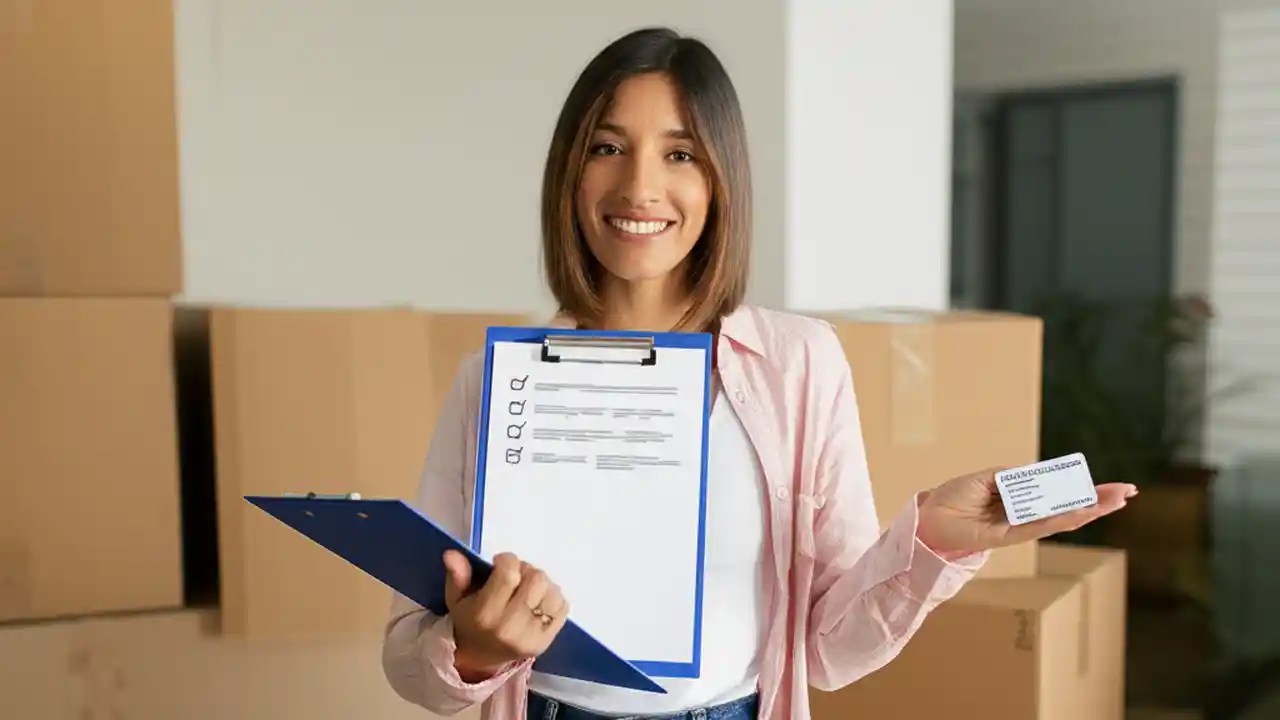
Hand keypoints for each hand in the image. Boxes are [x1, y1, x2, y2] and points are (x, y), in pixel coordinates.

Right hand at [442, 550, 567, 681]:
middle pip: (536, 579)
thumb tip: (453, 554)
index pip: (509, 574)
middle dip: (526, 570)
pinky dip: (553, 598)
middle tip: (516, 576)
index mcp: (485, 614)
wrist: (481, 658)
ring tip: (527, 590)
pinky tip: (538, 602)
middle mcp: (510, 626)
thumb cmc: (470, 621)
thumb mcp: (457, 598)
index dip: (508, 560)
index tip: (500, 563)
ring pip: (552, 590)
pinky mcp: (547, 641)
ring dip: (542, 584)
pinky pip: (562, 606)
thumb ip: (457, 575)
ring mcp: (531, 636)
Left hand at [914, 467, 1136, 557]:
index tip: (1109, 485)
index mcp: (1020, 499)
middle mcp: (1024, 514)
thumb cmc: (952, 497)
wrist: (928, 517)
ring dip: (1089, 509)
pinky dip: (1060, 518)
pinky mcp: (1009, 537)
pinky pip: (1039, 526)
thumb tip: (1038, 477)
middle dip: (1098, 500)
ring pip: (1061, 518)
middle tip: (1128, 493)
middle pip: (1068, 507)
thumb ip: (1013, 479)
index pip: (1059, 494)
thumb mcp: (986, 479)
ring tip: (1115, 501)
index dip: (1082, 489)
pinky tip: (1081, 512)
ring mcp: (1019, 526)